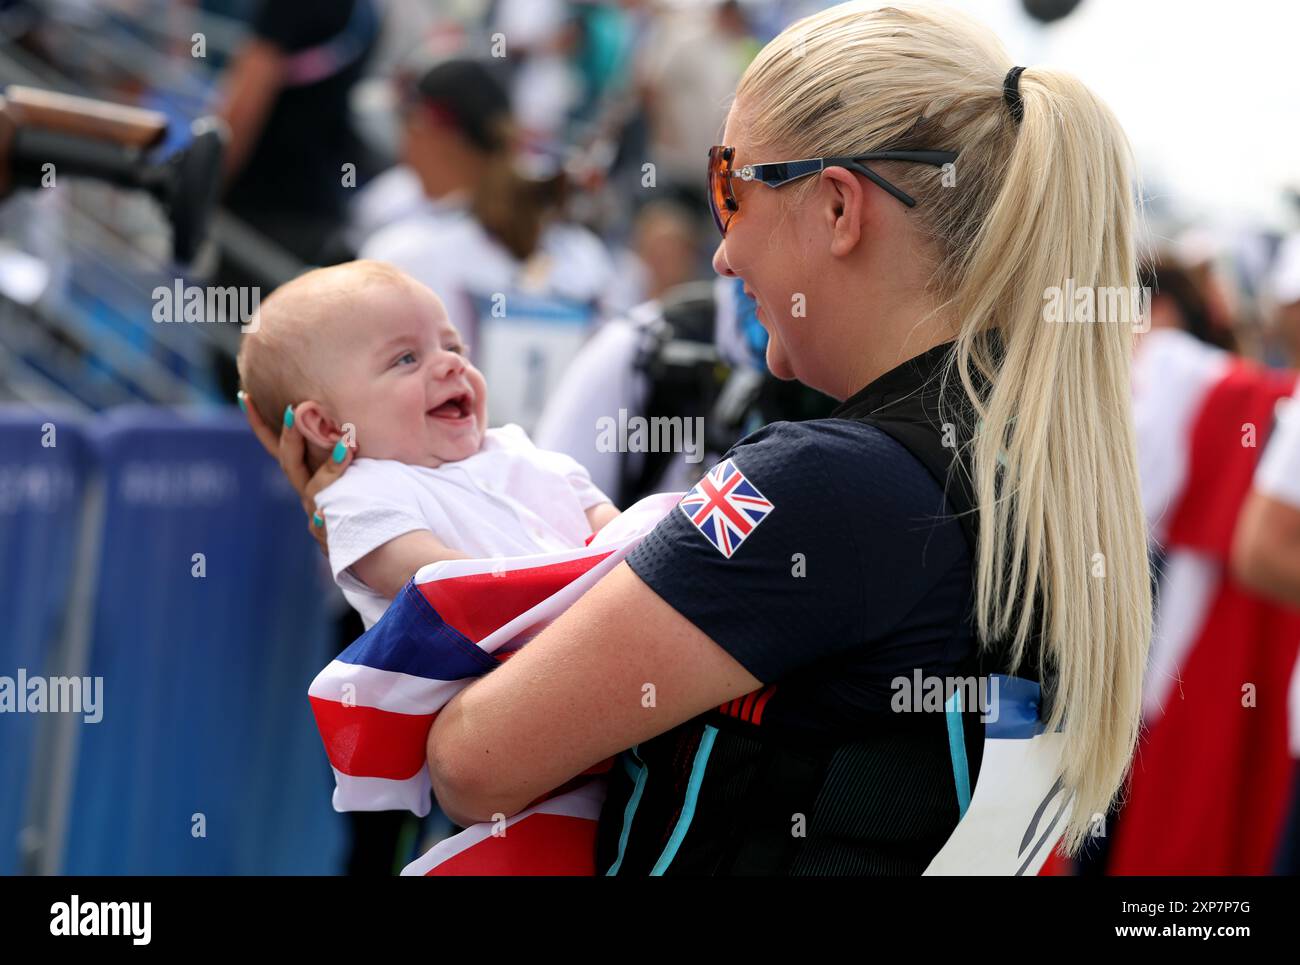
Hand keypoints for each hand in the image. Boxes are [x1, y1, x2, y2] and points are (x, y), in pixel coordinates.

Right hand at [239, 391, 353, 554]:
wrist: (375, 547)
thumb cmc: (367, 504)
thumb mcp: (353, 472)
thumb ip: (346, 446)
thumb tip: (348, 413)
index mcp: (308, 476)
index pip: (278, 446)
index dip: (260, 424)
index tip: (245, 396)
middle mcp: (307, 493)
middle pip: (289, 462)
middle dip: (291, 437)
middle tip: (293, 411)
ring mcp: (317, 514)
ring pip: (316, 488)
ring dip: (331, 465)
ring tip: (348, 442)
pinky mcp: (330, 535)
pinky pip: (328, 523)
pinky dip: (327, 517)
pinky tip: (327, 510)